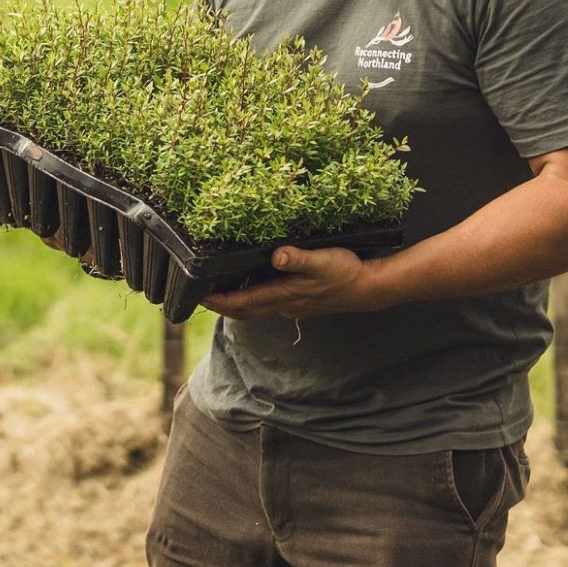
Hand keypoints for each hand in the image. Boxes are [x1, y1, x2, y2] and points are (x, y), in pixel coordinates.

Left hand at [198, 246, 378, 320]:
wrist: (368, 289)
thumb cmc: (345, 273)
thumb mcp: (322, 260)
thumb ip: (298, 259)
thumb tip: (276, 256)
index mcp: (283, 295)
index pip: (242, 303)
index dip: (218, 301)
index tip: (198, 296)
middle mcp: (282, 305)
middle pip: (243, 310)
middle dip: (220, 304)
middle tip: (199, 293)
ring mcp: (290, 306)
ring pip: (254, 307)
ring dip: (235, 301)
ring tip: (217, 287)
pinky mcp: (298, 302)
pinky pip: (267, 302)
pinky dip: (252, 296)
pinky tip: (250, 281)